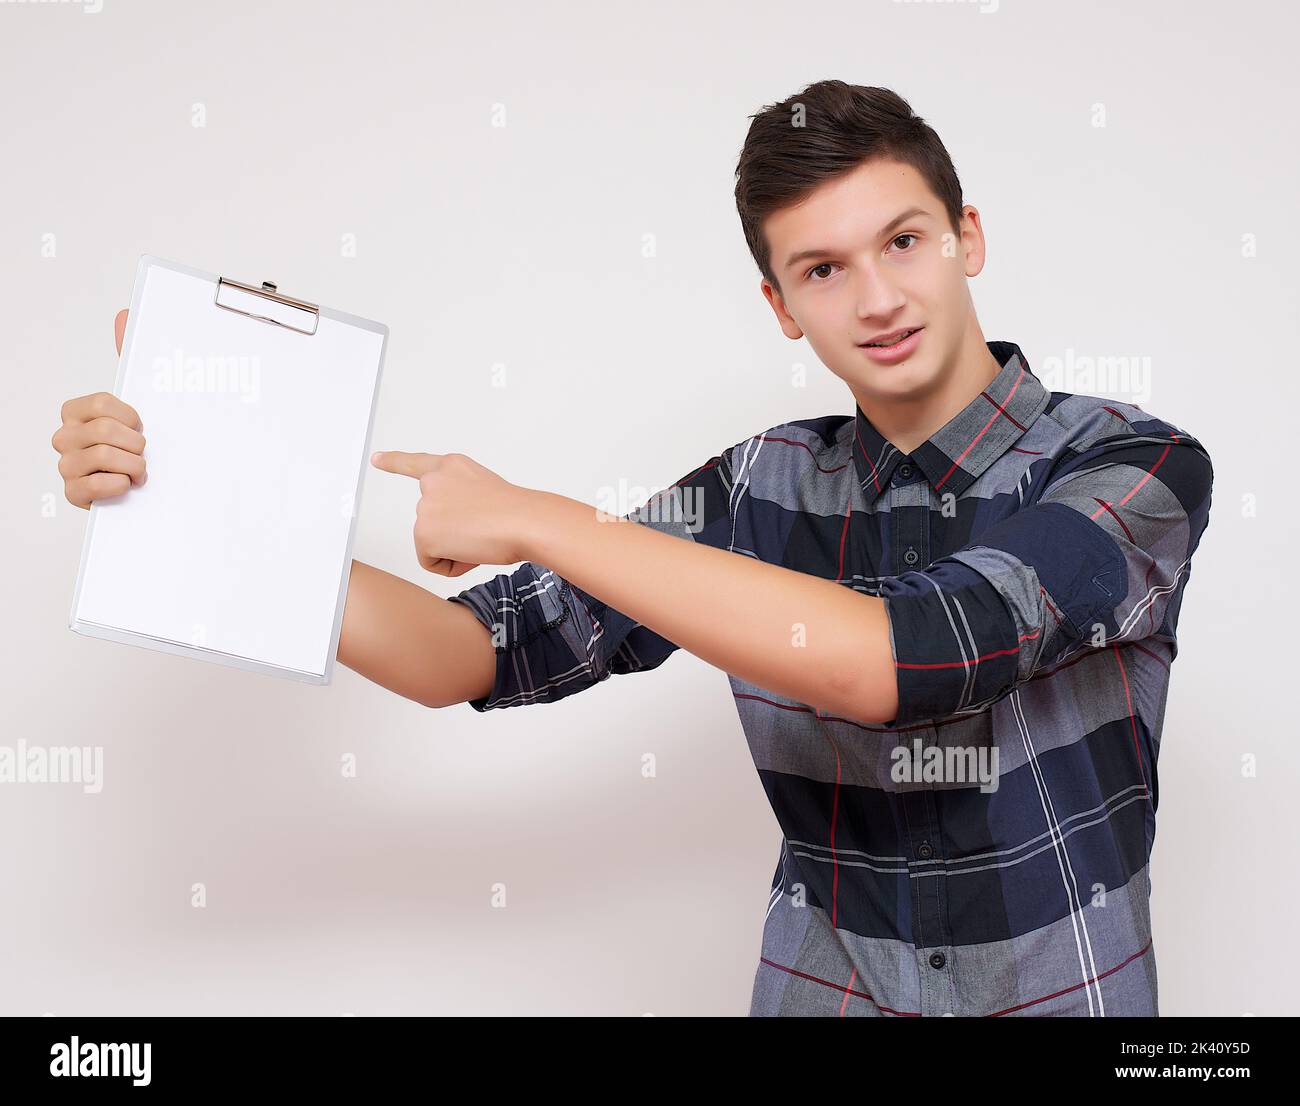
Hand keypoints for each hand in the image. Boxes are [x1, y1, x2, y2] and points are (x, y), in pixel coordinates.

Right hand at [52, 309, 146, 508]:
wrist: (149, 487)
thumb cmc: (141, 444)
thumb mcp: (141, 400)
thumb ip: (130, 357)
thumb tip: (125, 315)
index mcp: (77, 411)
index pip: (102, 404)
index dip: (132, 418)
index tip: (142, 427)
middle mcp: (66, 436)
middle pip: (103, 431)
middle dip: (135, 445)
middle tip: (144, 453)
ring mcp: (66, 465)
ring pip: (101, 456)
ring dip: (132, 466)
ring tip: (139, 472)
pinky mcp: (73, 493)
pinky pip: (91, 486)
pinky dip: (117, 486)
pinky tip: (125, 486)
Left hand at [369, 451, 541, 576]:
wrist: (524, 522)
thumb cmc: (518, 512)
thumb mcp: (486, 492)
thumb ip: (462, 500)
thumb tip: (456, 531)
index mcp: (452, 466)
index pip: (416, 463)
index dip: (394, 462)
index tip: (376, 458)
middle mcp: (433, 481)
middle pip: (433, 522)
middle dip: (455, 533)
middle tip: (483, 530)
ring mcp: (426, 506)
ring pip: (434, 543)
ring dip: (457, 549)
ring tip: (482, 537)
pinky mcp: (423, 533)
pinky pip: (432, 562)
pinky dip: (452, 565)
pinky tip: (472, 550)